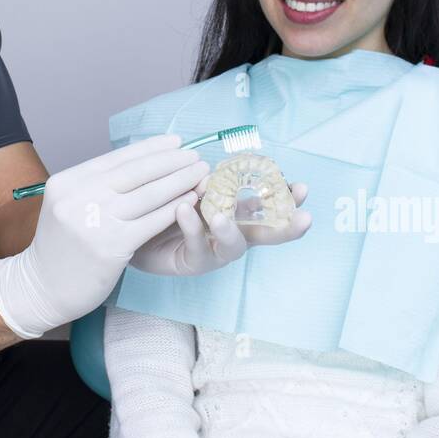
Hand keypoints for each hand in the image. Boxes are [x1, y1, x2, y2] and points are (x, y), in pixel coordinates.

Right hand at [0, 134, 209, 337]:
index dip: (150, 148)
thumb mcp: (67, 206)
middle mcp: (78, 196)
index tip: (175, 142)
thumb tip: (139, 162)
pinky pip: (151, 221)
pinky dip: (175, 208)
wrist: (42, 289)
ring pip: (148, 194)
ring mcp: (94, 221)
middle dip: (171, 161)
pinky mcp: (111, 246)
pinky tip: (191, 200)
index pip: (116, 158)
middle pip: (135, 172)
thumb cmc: (61, 247)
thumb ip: (94, 185)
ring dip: (180, 181)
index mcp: (66, 181)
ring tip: (200, 174)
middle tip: (195, 154)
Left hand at [130, 180, 310, 274]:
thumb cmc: (168, 205)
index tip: (301, 187)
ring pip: (234, 246)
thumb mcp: (189, 187)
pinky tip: (183, 209)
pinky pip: (197, 246)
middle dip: (287, 227)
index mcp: (238, 211)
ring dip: (230, 229)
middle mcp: (233, 233)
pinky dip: (191, 227)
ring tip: (218, 215)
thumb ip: (204, 182)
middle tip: (304, 219)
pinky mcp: (194, 263)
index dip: (286, 198)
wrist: (134, 226)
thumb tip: (208, 174)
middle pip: (267, 233)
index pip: (268, 204)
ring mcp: (216, 251)